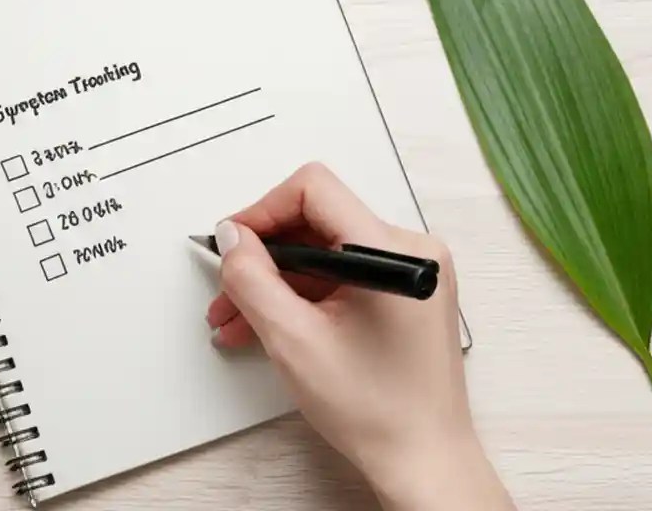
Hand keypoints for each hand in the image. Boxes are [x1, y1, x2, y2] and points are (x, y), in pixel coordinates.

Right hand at [206, 162, 513, 510]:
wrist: (423, 460)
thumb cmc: (380, 412)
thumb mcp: (294, 340)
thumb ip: (253, 278)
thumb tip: (233, 238)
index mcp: (392, 251)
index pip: (314, 190)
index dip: (263, 210)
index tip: (234, 242)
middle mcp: (410, 251)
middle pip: (317, 222)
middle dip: (264, 257)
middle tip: (228, 288)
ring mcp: (409, 274)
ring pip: (324, 254)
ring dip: (278, 283)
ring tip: (238, 319)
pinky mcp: (403, 295)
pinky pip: (342, 277)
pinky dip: (304, 297)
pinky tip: (269, 324)